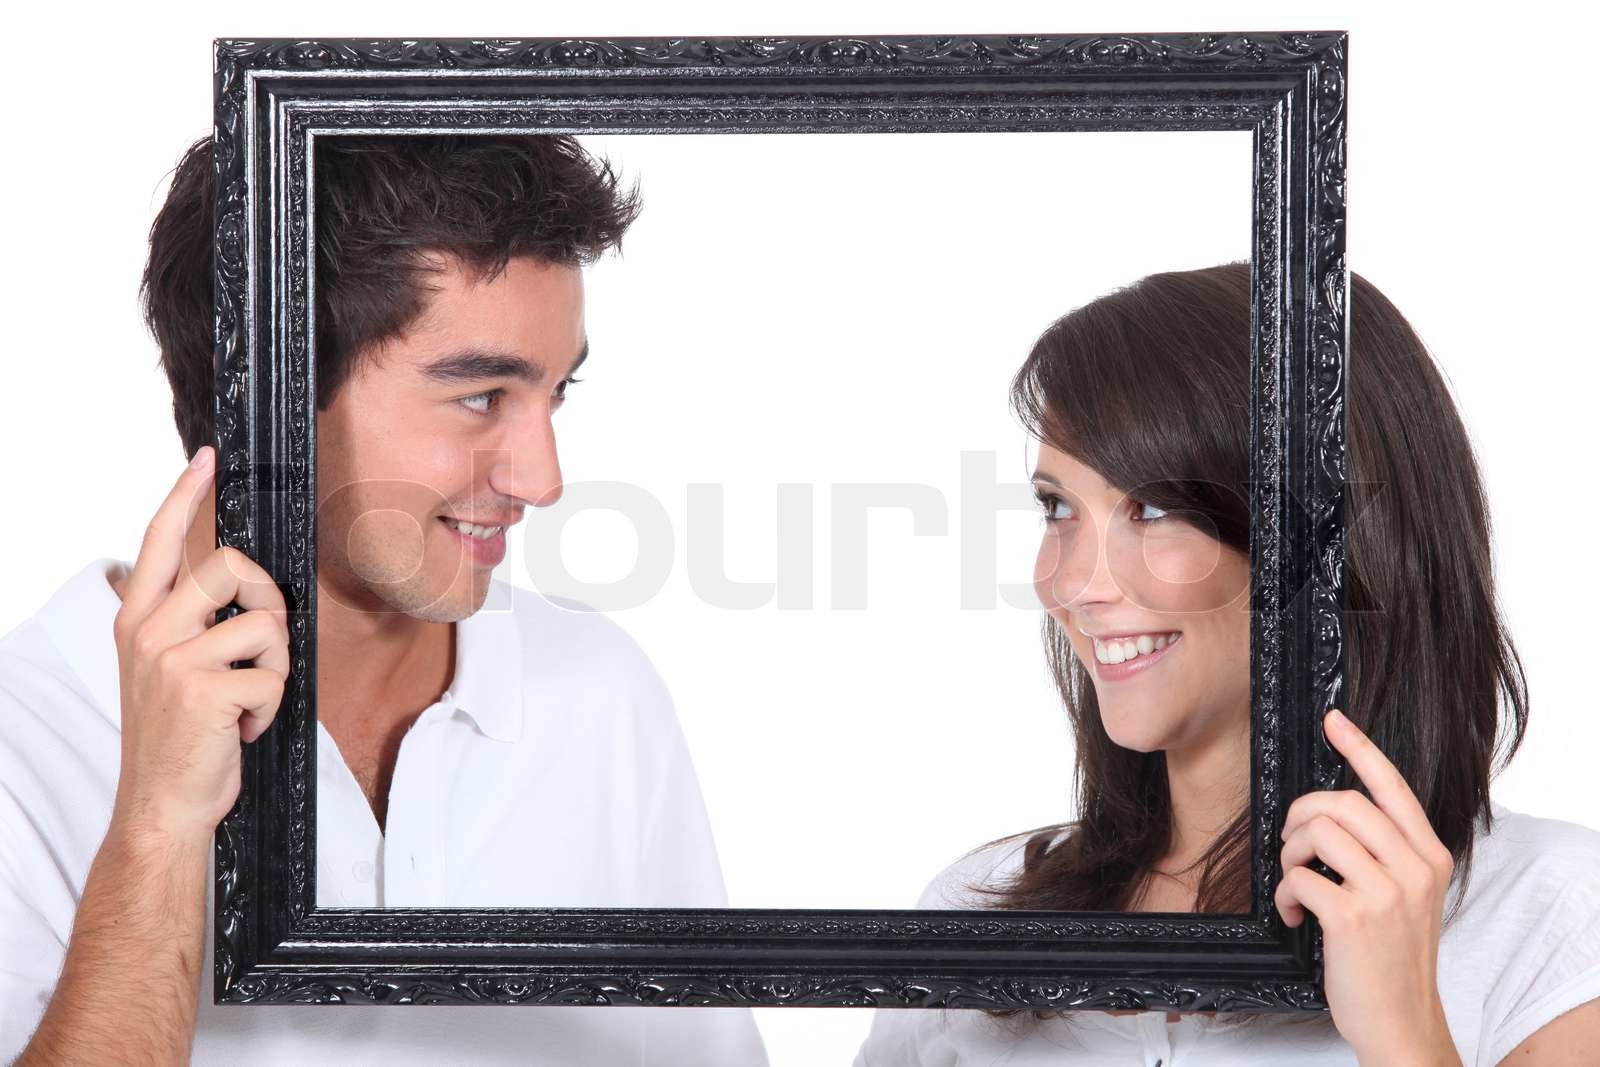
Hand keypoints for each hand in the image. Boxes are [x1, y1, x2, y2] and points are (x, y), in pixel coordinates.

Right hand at [110, 446, 290, 846]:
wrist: (163, 804)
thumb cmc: (178, 737)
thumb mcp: (165, 669)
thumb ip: (187, 623)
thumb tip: (237, 581)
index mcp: (137, 620)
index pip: (160, 541)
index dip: (185, 496)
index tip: (206, 459)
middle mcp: (148, 631)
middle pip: (231, 565)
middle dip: (268, 600)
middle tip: (262, 643)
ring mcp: (172, 659)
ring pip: (264, 623)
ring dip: (275, 664)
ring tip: (247, 697)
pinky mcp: (202, 690)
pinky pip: (273, 675)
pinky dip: (272, 705)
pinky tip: (245, 725)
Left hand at [1276, 708, 1460, 1065]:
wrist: (1400, 1020)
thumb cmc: (1392, 957)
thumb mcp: (1407, 897)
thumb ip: (1385, 854)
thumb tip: (1337, 813)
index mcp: (1429, 857)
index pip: (1393, 787)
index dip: (1360, 748)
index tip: (1334, 720)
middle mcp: (1414, 868)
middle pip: (1342, 802)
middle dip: (1301, 815)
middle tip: (1293, 845)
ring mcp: (1386, 892)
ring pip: (1317, 832)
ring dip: (1289, 853)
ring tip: (1294, 880)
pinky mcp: (1352, 918)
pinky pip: (1298, 876)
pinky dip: (1283, 893)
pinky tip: (1292, 915)